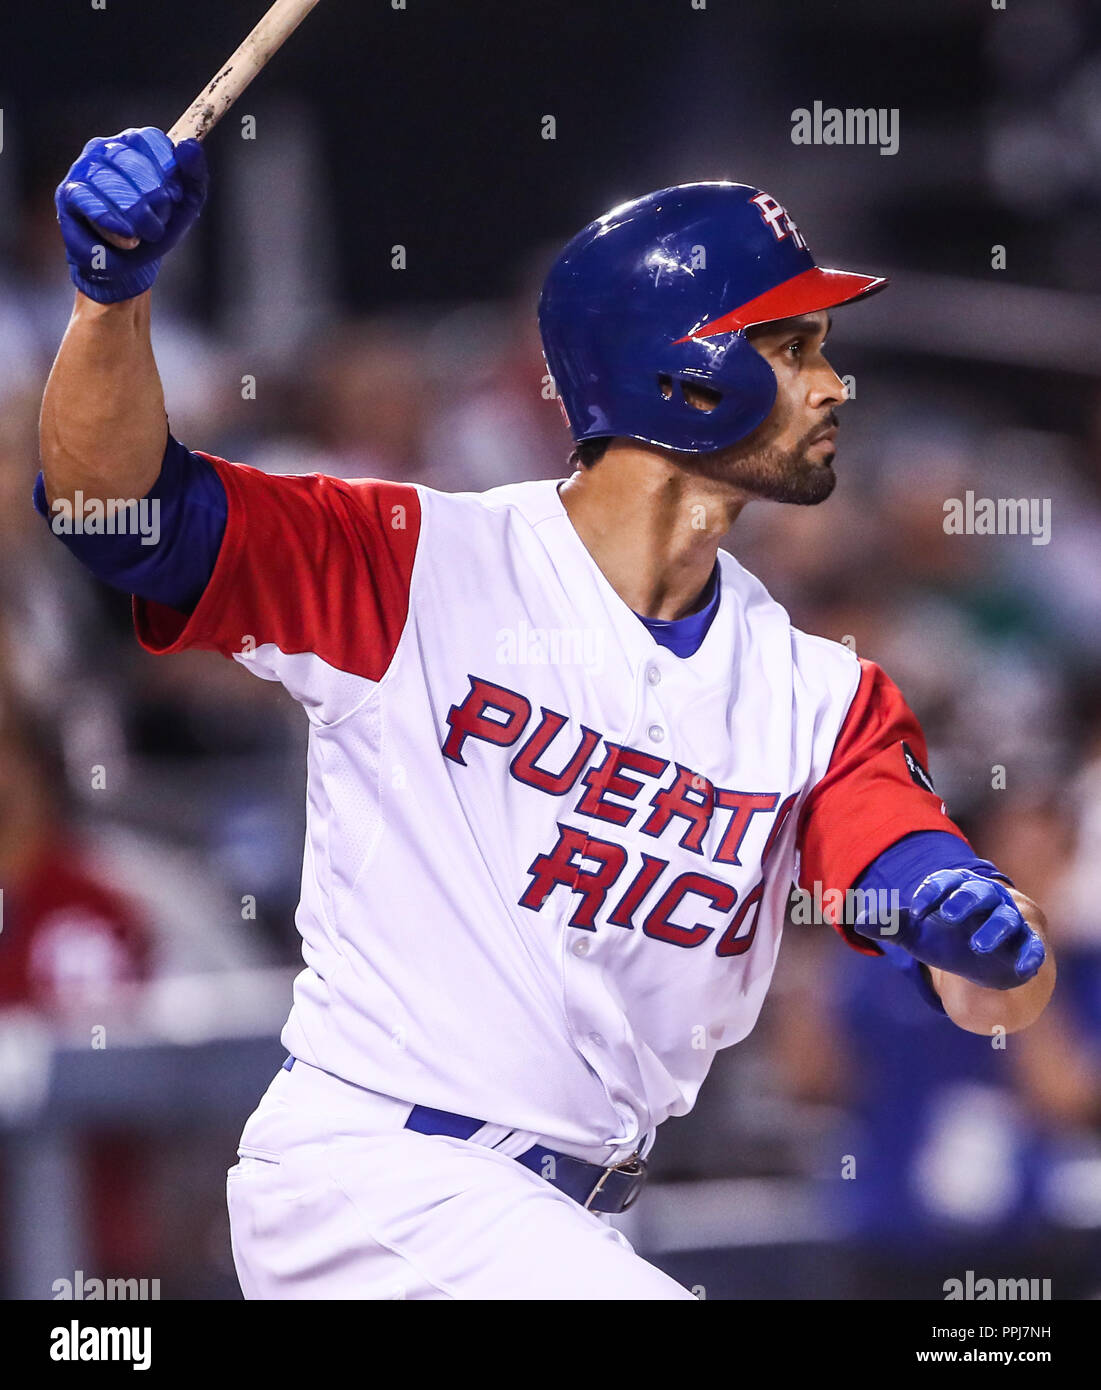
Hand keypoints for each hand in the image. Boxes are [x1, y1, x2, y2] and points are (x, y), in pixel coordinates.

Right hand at [55, 127, 207, 303]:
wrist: (129, 264)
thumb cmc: (152, 228)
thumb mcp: (183, 205)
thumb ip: (193, 175)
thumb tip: (189, 145)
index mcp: (133, 146)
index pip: (149, 138)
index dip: (166, 170)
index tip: (174, 196)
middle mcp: (104, 150)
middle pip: (130, 160)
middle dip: (153, 197)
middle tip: (159, 221)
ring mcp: (83, 170)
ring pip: (109, 179)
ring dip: (135, 212)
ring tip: (146, 233)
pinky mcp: (68, 193)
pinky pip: (88, 198)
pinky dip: (110, 218)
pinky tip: (126, 233)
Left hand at [858, 867, 1045, 990]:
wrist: (982, 959)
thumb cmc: (945, 936)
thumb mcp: (916, 932)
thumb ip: (891, 924)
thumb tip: (859, 919)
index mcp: (957, 888)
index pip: (944, 882)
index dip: (930, 893)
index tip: (915, 911)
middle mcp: (987, 899)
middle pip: (979, 892)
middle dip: (964, 901)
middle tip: (947, 915)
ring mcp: (1009, 921)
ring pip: (1005, 919)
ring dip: (993, 930)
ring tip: (977, 946)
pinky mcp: (1027, 945)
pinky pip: (1032, 946)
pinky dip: (1029, 955)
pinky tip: (1021, 968)